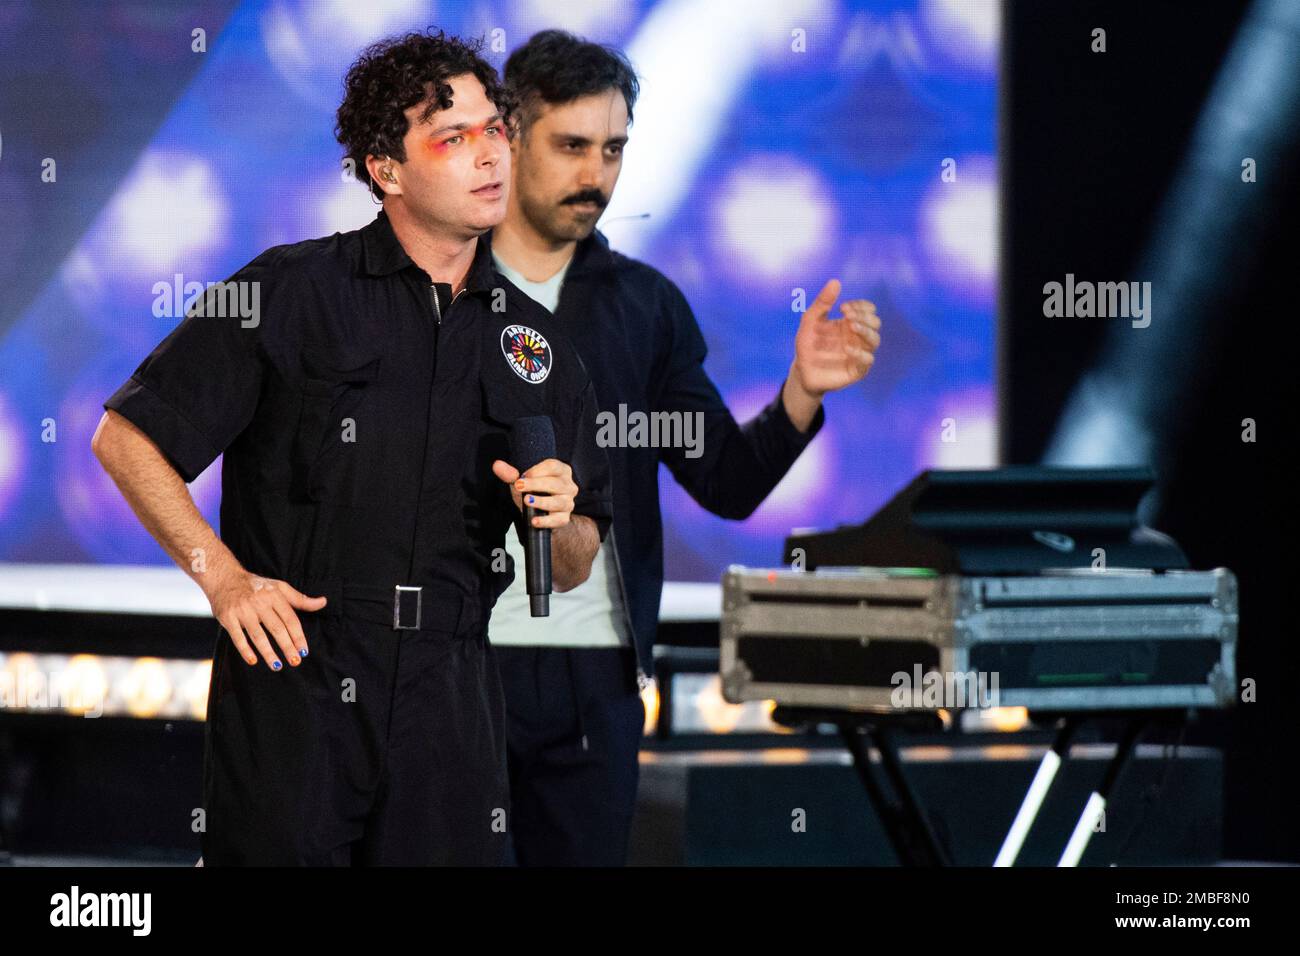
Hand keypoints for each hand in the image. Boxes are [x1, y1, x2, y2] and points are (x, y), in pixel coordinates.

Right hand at [205, 570, 325, 669]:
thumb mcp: (280, 588)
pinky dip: (245, 649)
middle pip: (276, 628)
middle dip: (287, 646)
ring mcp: (243, 610)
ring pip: (258, 635)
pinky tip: (253, 661)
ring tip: (278, 666)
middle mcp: (259, 602)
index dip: (298, 636)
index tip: (304, 650)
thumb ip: (300, 599)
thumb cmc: (257, 586)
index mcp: (275, 596)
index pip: (290, 619)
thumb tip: (323, 602)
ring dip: (268, 652)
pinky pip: (237, 636)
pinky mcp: (228, 617)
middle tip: (295, 661)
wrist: (225, 578)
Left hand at [491, 458, 577, 529]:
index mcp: (561, 472)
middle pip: (556, 483)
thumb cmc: (534, 493)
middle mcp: (568, 486)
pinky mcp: (564, 518)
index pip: (553, 467)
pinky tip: (534, 521)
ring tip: (527, 501)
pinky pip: (558, 520)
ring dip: (541, 501)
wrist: (542, 515)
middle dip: (536, 484)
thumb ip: (510, 474)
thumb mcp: (522, 483)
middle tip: (520, 486)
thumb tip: (497, 465)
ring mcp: (568, 503)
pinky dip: (545, 521)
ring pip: (559, 502)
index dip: (537, 470)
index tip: (523, 476)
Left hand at [791, 278, 880, 396]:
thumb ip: (822, 303)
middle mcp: (858, 337)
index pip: (867, 309)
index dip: (860, 306)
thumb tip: (835, 281)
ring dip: (865, 330)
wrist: (802, 371)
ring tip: (851, 325)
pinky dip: (860, 353)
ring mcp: (860, 352)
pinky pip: (868, 360)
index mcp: (850, 322)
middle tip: (848, 316)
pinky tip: (847, 348)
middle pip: (875, 322)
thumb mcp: (810, 321)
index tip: (843, 307)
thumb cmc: (807, 345)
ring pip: (875, 339)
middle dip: (864, 316)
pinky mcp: (858, 369)